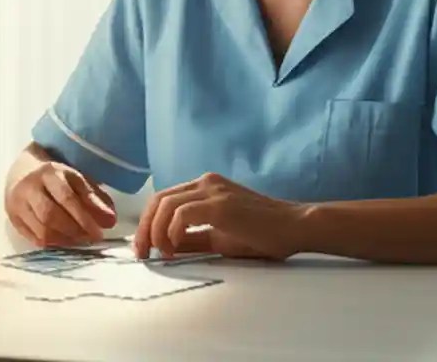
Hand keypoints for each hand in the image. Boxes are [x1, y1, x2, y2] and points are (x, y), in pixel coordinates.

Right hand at [5, 158, 116, 246]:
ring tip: (80, 240)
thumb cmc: (57, 178)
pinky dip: (53, 244)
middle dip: (75, 230)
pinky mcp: (13, 219)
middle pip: (50, 215)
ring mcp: (18, 204)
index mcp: (49, 172)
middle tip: (91, 237)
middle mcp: (30, 187)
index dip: (84, 217)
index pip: (67, 198)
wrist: (22, 173)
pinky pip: (34, 238)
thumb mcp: (77, 179)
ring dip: (65, 240)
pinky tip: (65, 241)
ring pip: (41, 230)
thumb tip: (110, 221)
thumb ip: (95, 198)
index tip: (101, 231)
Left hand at [134, 173, 304, 260]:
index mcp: (204, 186)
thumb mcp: (219, 237)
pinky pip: (181, 213)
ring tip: (160, 254)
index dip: (147, 224)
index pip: (163, 199)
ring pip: (165, 204)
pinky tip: (175, 247)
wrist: (294, 227)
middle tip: (142, 253)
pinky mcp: (220, 204)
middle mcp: (205, 182)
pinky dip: (171, 231)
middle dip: (144, 228)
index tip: (144, 248)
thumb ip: (192, 239)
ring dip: (154, 231)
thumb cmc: (261, 234)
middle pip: (158, 199)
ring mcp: (213, 190)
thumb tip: (164, 249)